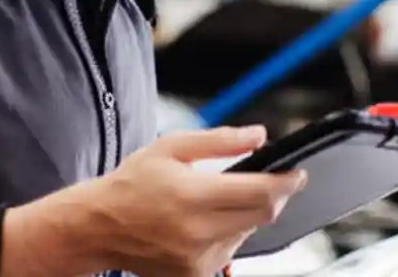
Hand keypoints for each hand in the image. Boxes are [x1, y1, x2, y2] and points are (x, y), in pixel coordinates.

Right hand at [90, 125, 305, 276]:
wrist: (99, 227)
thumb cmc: (132, 184)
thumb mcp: (171, 147)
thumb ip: (219, 140)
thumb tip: (259, 135)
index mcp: (193, 195)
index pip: (261, 192)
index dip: (287, 182)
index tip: (298, 173)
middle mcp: (198, 231)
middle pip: (263, 216)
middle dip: (273, 196)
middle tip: (267, 181)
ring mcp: (197, 258)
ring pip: (247, 233)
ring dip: (245, 215)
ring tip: (215, 201)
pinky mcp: (194, 275)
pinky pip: (228, 252)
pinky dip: (227, 234)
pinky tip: (203, 223)